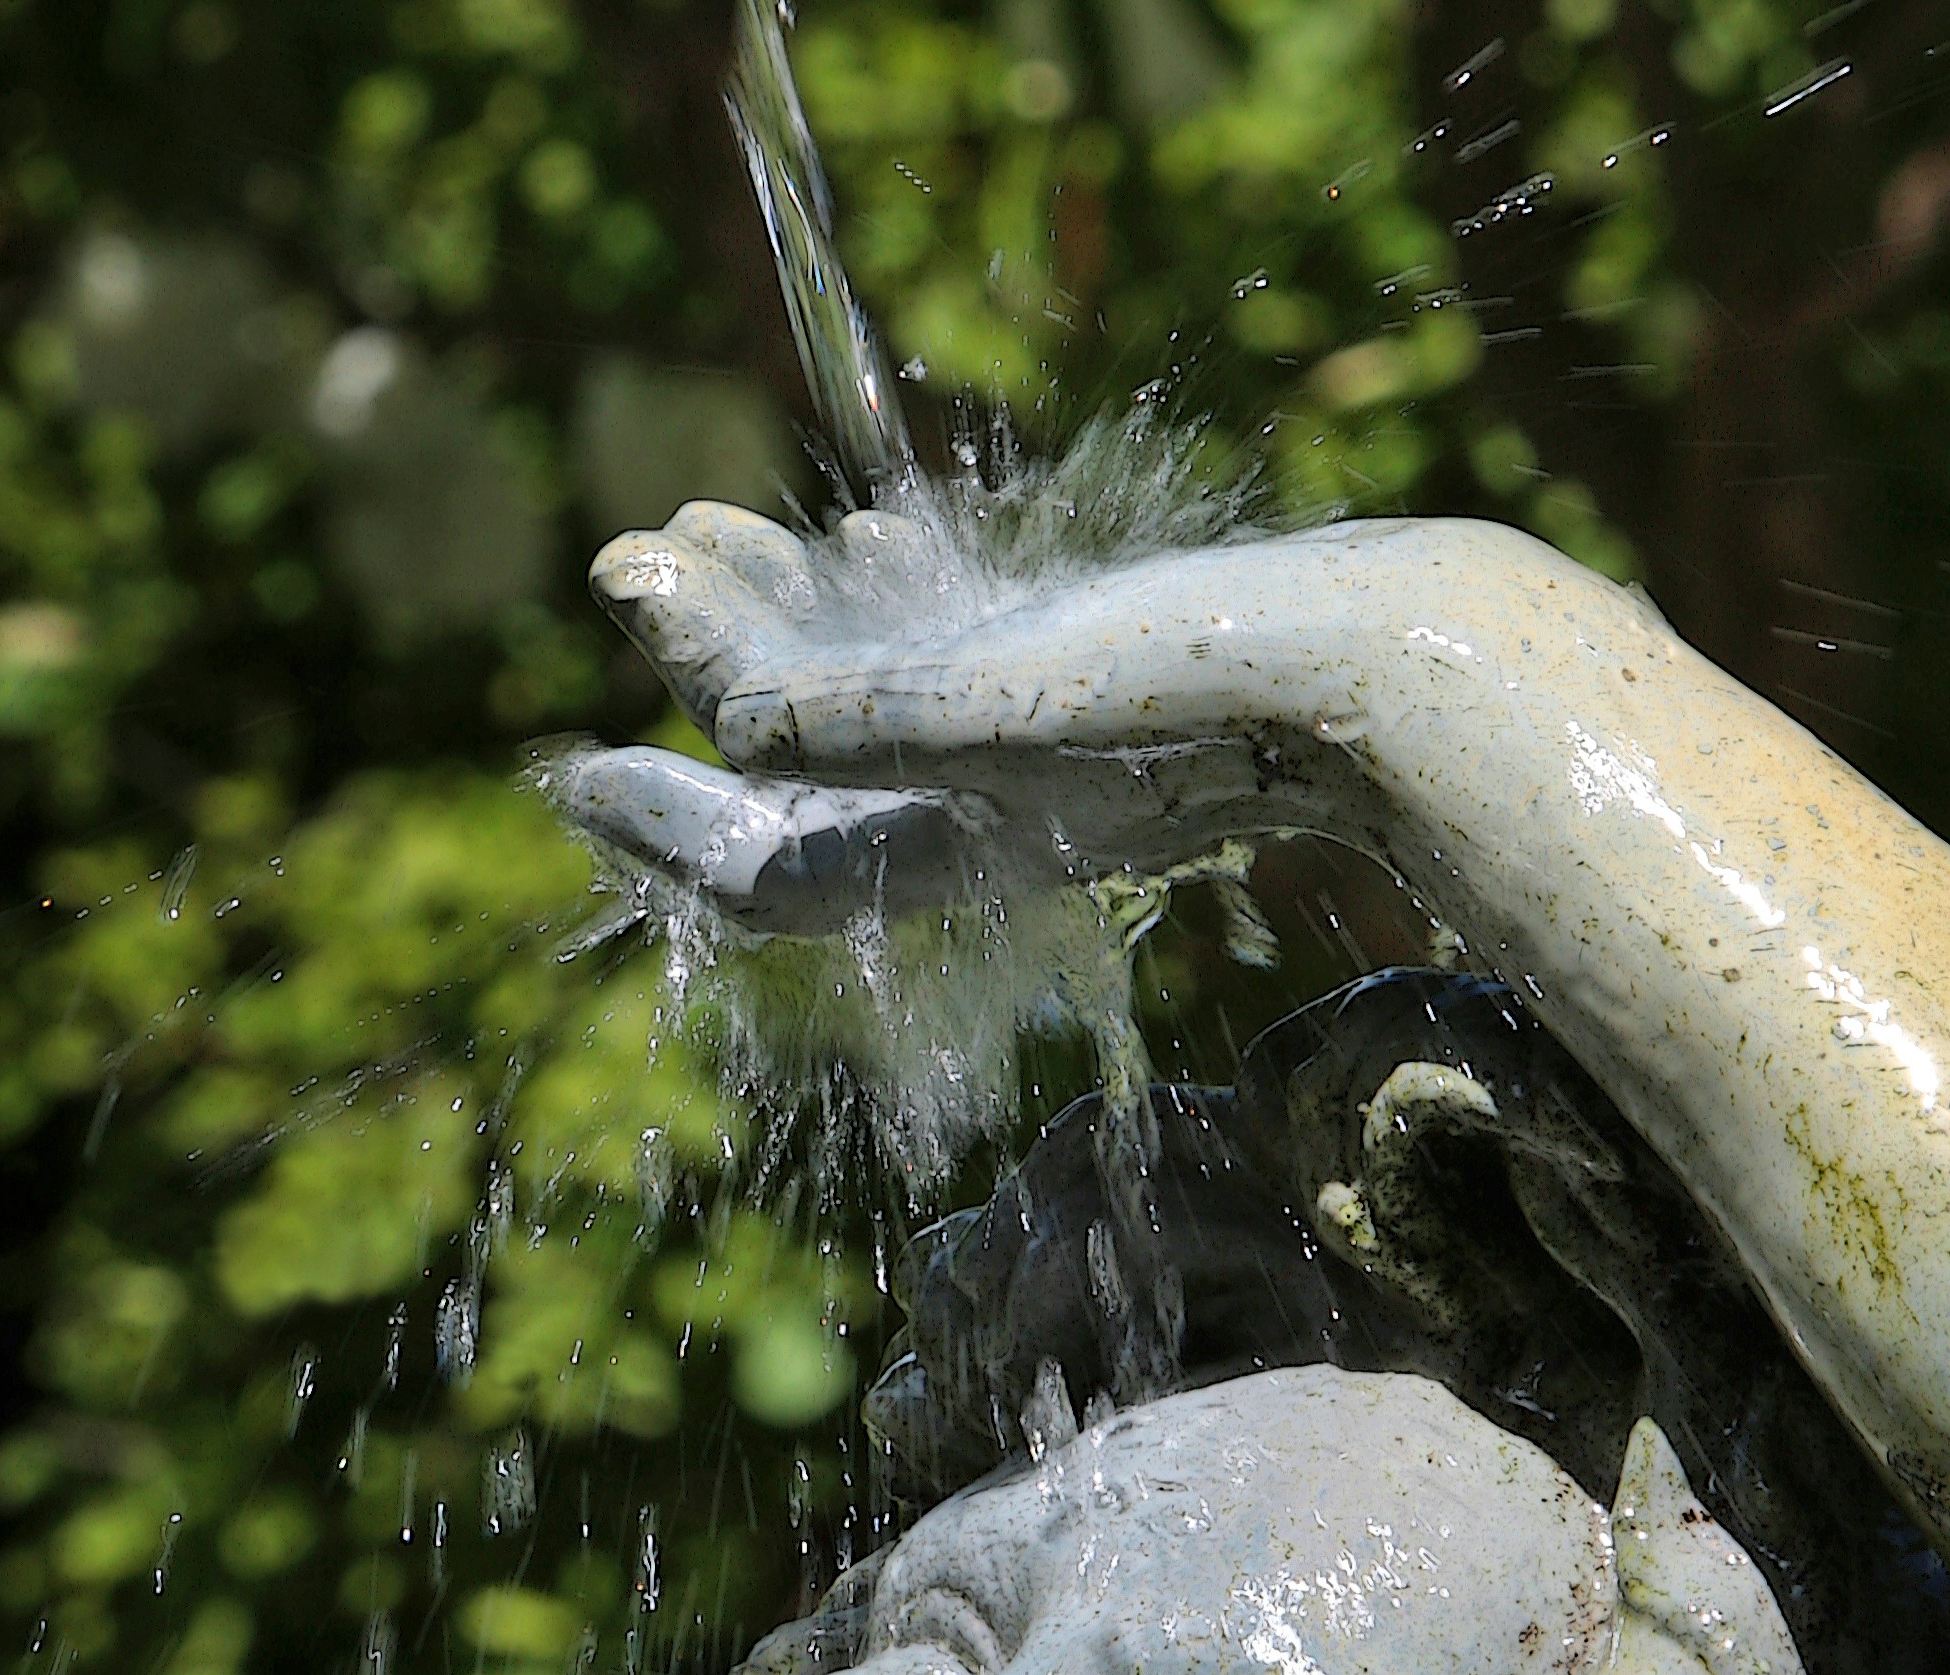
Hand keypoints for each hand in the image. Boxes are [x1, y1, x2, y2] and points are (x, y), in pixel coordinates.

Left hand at [565, 498, 1463, 929]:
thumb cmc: (1196, 692)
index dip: (658, 826)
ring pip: (877, 696)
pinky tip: (863, 534)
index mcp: (952, 844)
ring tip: (702, 531)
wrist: (1388, 662)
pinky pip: (964, 653)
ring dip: (776, 617)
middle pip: (804, 775)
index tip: (561, 773)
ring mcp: (1049, 749)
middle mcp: (989, 811)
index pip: (770, 869)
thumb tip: (699, 698)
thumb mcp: (991, 703)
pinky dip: (890, 600)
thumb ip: (833, 711)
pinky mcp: (1106, 682)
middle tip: (624, 575)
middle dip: (700, 680)